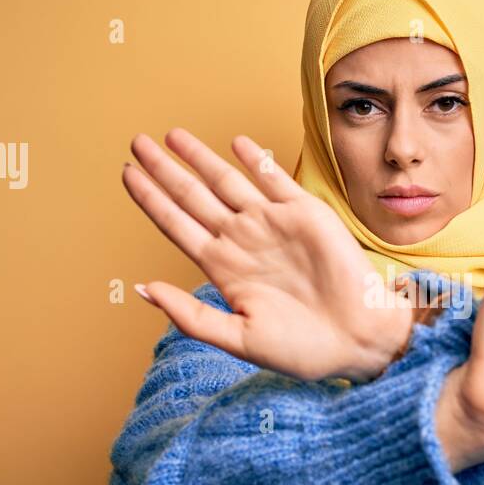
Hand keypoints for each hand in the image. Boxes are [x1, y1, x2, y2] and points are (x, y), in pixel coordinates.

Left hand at [121, 128, 415, 381]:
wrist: (357, 340)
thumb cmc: (301, 349)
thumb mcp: (236, 338)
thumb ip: (189, 314)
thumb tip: (144, 291)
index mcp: (223, 269)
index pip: (176, 224)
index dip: (151, 199)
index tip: (127, 174)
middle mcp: (243, 241)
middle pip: (193, 196)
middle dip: (164, 170)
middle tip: (136, 143)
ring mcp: (272, 224)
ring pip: (227, 181)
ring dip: (200, 157)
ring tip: (173, 136)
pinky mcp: (304, 214)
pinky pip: (274, 178)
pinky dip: (254, 159)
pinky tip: (235, 143)